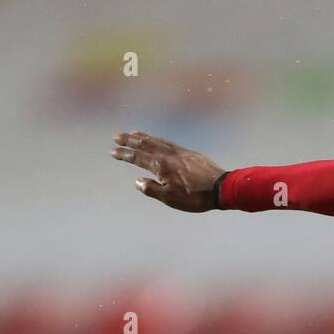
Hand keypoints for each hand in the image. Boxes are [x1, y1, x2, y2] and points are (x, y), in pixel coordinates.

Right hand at [111, 132, 225, 211]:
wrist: (221, 188)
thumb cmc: (195, 197)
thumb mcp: (170, 199)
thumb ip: (152, 189)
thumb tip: (138, 181)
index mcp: (161, 166)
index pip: (137, 158)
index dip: (124, 154)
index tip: (112, 152)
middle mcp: (168, 154)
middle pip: (145, 144)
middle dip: (129, 140)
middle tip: (117, 136)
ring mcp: (179, 151)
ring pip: (156, 140)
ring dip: (143, 137)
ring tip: (133, 134)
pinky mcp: (189, 153)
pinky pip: (168, 142)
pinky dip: (157, 139)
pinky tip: (157, 141)